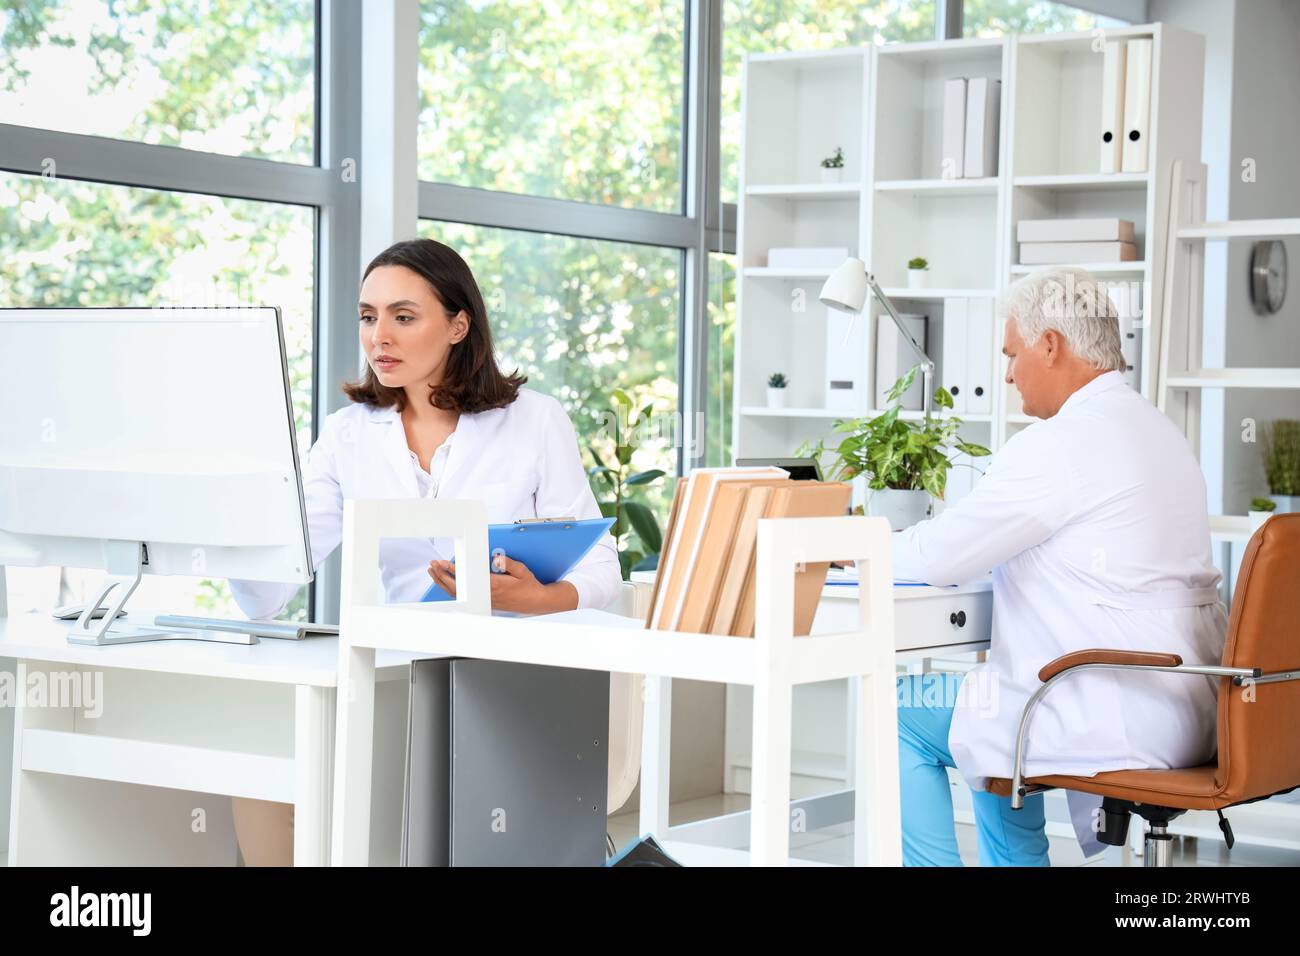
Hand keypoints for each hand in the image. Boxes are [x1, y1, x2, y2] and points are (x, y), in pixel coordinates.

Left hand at [427, 556, 578, 614]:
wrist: (535, 602)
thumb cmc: (528, 586)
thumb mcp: (522, 571)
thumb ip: (508, 564)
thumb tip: (497, 559)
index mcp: (494, 585)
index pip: (468, 578)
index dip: (454, 571)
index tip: (444, 564)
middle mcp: (486, 594)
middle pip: (458, 587)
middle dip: (443, 575)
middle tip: (434, 565)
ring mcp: (484, 599)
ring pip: (458, 593)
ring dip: (444, 583)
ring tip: (434, 572)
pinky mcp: (484, 601)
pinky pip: (464, 596)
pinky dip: (451, 589)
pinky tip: (446, 583)